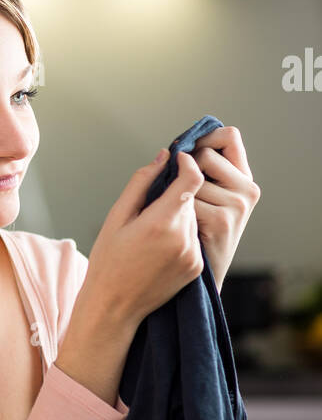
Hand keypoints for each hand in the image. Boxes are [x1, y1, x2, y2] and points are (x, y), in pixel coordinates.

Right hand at [81, 149, 205, 329]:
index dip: (187, 164)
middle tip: (150, 205)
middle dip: (175, 193)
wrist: (114, 305)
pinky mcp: (197, 266)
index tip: (177, 160)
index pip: (191, 179)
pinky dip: (182, 234)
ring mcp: (193, 254)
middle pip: (190, 199)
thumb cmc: (108, 259)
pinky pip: (194, 237)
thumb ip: (141, 182)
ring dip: (178, 214)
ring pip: (193, 217)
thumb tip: (164, 155)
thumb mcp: (116, 216)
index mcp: (160, 222)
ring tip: (152, 230)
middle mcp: (183, 238)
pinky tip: (159, 246)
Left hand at [189, 126, 259, 292]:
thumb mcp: (200, 198)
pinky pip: (186, 200)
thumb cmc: (189, 236)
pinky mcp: (221, 222)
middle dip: (186, 169)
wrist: (196, 283)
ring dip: (179, 194)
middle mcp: (247, 190)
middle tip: (183, 194)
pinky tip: (183, 230)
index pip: (229, 137)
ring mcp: (237, 206)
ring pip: (193, 178)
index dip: (206, 137)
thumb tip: (171, 149)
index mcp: (242, 178)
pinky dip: (176, 212)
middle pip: (205, 154)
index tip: (186, 149)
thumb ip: (194, 170)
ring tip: (185, 217)